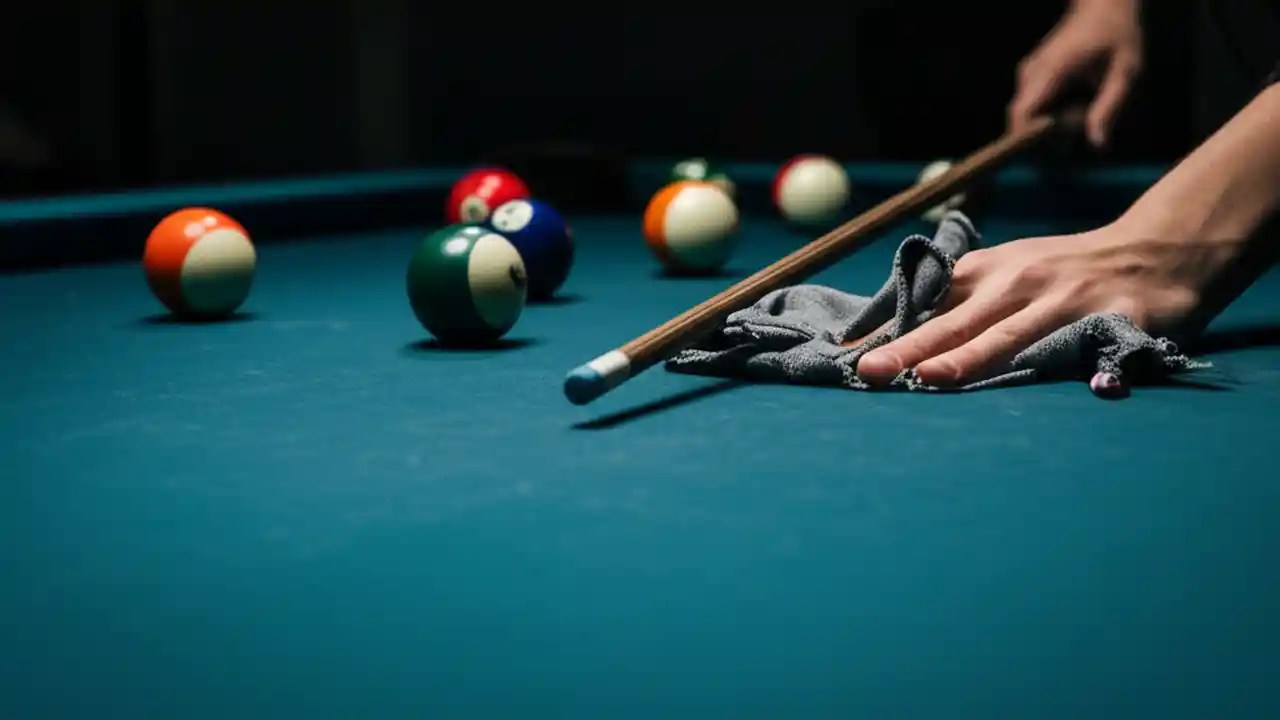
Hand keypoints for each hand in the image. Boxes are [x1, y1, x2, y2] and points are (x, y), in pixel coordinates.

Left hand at [854, 221, 1231, 387]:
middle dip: (910, 347)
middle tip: (867, 371)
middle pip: (957, 321)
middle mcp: (1019, 283)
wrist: (1157, 250)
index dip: (887, 328)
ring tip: (932, 376)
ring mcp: (1066, 301)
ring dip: (970, 357)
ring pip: (1011, 335)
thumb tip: (880, 336)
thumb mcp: (1002, 272)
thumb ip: (953, 302)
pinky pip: (1097, 348)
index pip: (926, 302)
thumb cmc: (1061, 271)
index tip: (844, 353)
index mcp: (987, 273)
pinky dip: (1090, 369)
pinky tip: (1082, 390)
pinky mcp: (1117, 319)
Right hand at [1008, 0, 1142, 148]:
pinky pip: (1033, 105)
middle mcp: (1031, 72)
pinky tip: (1076, 100)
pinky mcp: (1029, 75)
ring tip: (1085, 106)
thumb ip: (1109, 108)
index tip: (1046, 154)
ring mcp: (1027, 72)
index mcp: (1053, 70)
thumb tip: (1098, 145)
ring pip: (1028, 114)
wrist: (1103, 4)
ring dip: (1053, 122)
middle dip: (1049, 133)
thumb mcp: (1126, 73)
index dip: (1024, 140)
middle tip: (1086, 121)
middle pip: (1025, 119)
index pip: (1021, 113)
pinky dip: (1052, 112)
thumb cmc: (1118, 36)